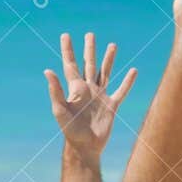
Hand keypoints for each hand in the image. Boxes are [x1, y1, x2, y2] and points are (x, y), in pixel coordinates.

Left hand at [43, 31, 136, 160]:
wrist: (85, 147)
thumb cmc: (70, 130)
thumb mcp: (60, 109)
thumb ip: (55, 90)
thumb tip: (47, 70)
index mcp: (75, 89)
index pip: (71, 65)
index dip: (68, 50)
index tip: (65, 35)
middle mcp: (88, 89)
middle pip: (89, 64)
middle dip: (89, 49)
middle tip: (90, 34)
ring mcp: (100, 96)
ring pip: (105, 73)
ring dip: (109, 59)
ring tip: (113, 45)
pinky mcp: (111, 106)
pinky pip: (121, 91)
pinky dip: (128, 82)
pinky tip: (133, 71)